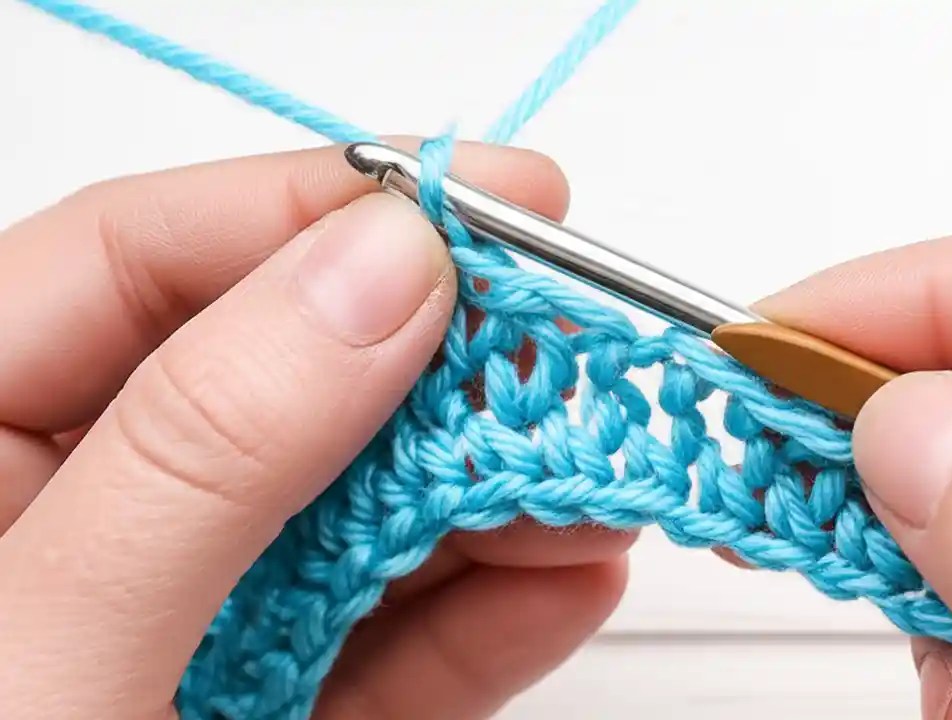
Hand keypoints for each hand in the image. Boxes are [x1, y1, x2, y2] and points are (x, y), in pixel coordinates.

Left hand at [0, 139, 633, 718]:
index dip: (316, 209)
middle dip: (443, 366)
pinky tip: (568, 581)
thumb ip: (210, 452)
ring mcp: (180, 621)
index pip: (137, 261)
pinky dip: (484, 617)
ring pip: (355, 511)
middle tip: (572, 349)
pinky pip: (384, 644)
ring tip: (596, 480)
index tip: (484, 203)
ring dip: (492, 494)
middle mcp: (80, 519)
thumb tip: (384, 270)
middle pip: (284, 378)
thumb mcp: (54, 654)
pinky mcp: (266, 713)